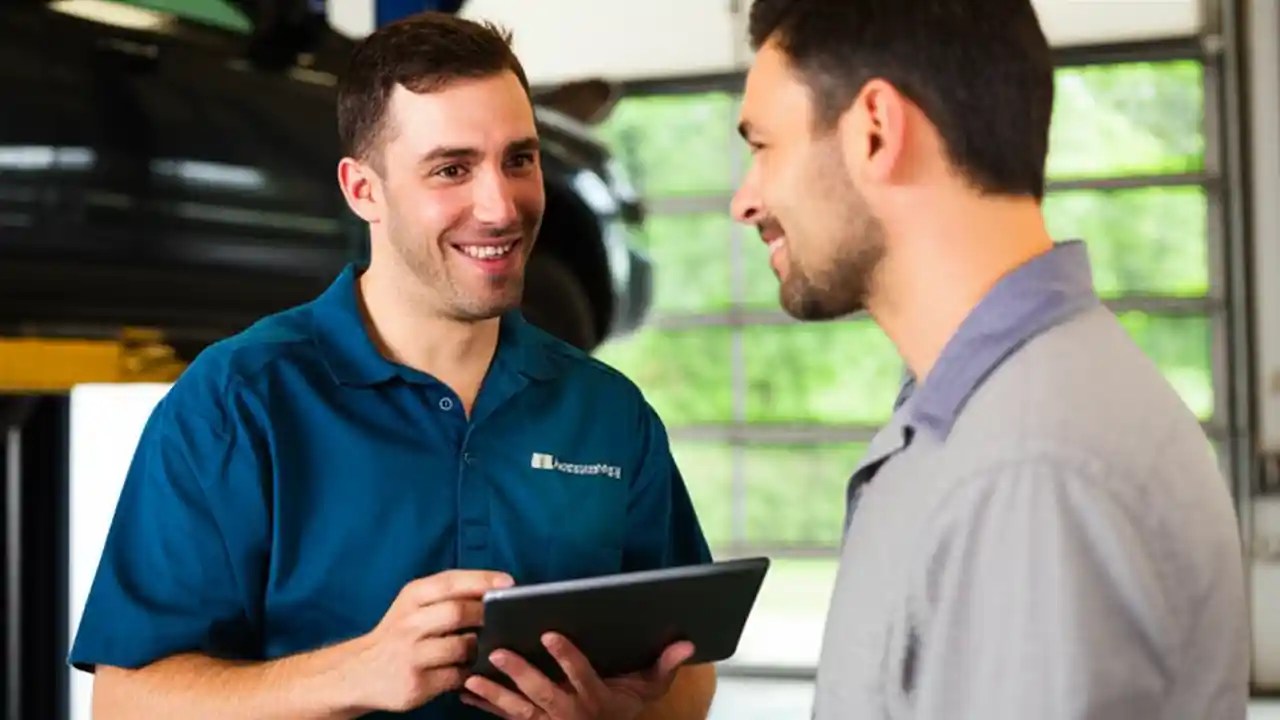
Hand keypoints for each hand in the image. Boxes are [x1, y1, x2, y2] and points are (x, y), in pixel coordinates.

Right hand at [345, 570, 513, 713]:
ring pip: (462, 647)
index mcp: (412, 597)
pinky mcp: (417, 684)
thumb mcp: (413, 606)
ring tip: (478, 647)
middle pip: (459, 612)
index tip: (508, 584)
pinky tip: (465, 669)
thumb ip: (447, 595)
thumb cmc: (398, 634)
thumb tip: (495, 589)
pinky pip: (457, 676)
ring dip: (477, 647)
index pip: (451, 582)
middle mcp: (409, 623)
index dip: (482, 580)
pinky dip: (468, 672)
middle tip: (500, 619)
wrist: (359, 672)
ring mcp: (411, 655)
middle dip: (485, 615)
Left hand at [461, 633, 694, 719]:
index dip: (567, 658)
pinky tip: (466, 693)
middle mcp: (571, 714)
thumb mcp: (647, 690)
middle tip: (499, 654)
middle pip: (544, 694)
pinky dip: (486, 707)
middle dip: (521, 674)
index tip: (550, 634)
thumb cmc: (623, 708)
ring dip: (495, 695)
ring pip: (519, 710)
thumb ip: (663, 667)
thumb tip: (686, 643)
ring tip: (473, 679)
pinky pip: (507, 719)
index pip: (582, 676)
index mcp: (598, 699)